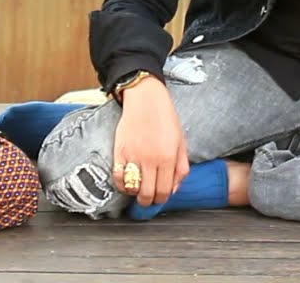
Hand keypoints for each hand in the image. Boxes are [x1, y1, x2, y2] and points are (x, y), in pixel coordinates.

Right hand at [113, 78, 189, 206]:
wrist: (145, 99)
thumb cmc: (165, 118)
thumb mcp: (181, 142)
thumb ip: (181, 168)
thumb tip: (174, 189)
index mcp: (168, 158)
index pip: (164, 191)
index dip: (161, 199)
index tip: (158, 198)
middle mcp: (151, 159)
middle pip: (147, 194)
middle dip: (147, 201)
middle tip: (147, 198)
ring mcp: (134, 156)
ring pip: (132, 188)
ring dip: (134, 193)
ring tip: (137, 190)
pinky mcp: (119, 151)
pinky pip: (118, 176)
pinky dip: (121, 184)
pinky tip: (126, 182)